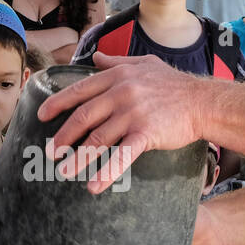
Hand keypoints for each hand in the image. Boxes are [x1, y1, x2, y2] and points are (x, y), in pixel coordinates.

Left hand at [36, 52, 205, 193]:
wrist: (203, 101)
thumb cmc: (174, 84)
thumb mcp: (144, 64)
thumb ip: (116, 61)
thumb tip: (95, 58)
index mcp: (117, 77)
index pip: (80, 90)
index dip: (58, 103)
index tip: (41, 115)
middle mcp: (121, 93)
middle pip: (83, 117)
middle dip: (63, 136)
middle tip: (50, 152)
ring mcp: (133, 113)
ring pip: (98, 138)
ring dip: (79, 158)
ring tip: (64, 172)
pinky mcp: (146, 133)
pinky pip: (122, 156)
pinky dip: (106, 172)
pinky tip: (94, 186)